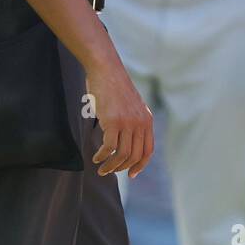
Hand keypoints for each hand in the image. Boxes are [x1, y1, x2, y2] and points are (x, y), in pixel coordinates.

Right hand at [86, 62, 153, 177]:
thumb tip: (127, 142)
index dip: (140, 165)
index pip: (148, 150)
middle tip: (109, 172)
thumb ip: (133, 122)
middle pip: (135, 155)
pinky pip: (109, 147)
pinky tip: (95, 158)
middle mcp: (140, 123)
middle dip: (122, 168)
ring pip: (122, 154)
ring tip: (101, 169)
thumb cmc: (114, 87)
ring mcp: (127, 123)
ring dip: (111, 166)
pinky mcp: (113, 121)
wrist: (106, 70)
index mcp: (147, 120)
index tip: (131, 174)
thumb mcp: (131, 106)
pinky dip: (102, 156)